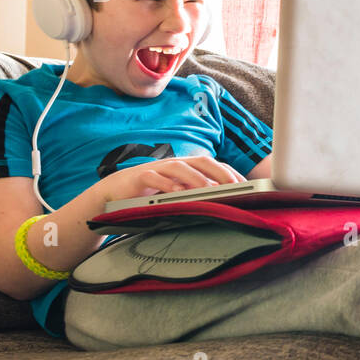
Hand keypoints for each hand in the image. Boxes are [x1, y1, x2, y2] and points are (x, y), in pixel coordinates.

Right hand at [98, 155, 246, 203]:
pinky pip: (155, 178)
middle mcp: (174, 163)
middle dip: (219, 171)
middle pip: (200, 160)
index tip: (244, 185)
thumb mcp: (177, 190)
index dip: (229, 171)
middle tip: (234, 185)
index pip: (213, 164)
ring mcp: (157, 168)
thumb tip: (223, 199)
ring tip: (208, 189)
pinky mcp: (140, 177)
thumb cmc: (151, 192)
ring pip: (179, 167)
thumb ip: (196, 191)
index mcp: (186, 166)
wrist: (115, 191)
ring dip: (195, 177)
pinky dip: (166, 184)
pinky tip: (176, 193)